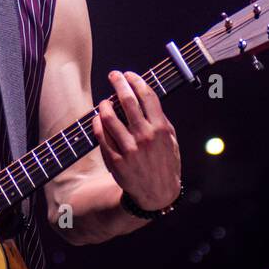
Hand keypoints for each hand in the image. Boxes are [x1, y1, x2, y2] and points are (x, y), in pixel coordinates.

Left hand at [92, 70, 181, 211]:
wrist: (157, 193)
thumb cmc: (165, 163)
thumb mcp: (171, 140)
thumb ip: (161, 119)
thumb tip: (146, 99)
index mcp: (160, 129)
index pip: (147, 96)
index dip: (136, 81)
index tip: (129, 74)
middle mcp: (145, 136)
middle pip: (128, 101)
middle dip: (118, 83)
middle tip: (113, 75)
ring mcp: (129, 149)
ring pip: (109, 117)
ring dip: (104, 104)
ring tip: (104, 102)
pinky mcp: (116, 160)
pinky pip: (101, 135)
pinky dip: (98, 123)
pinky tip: (98, 119)